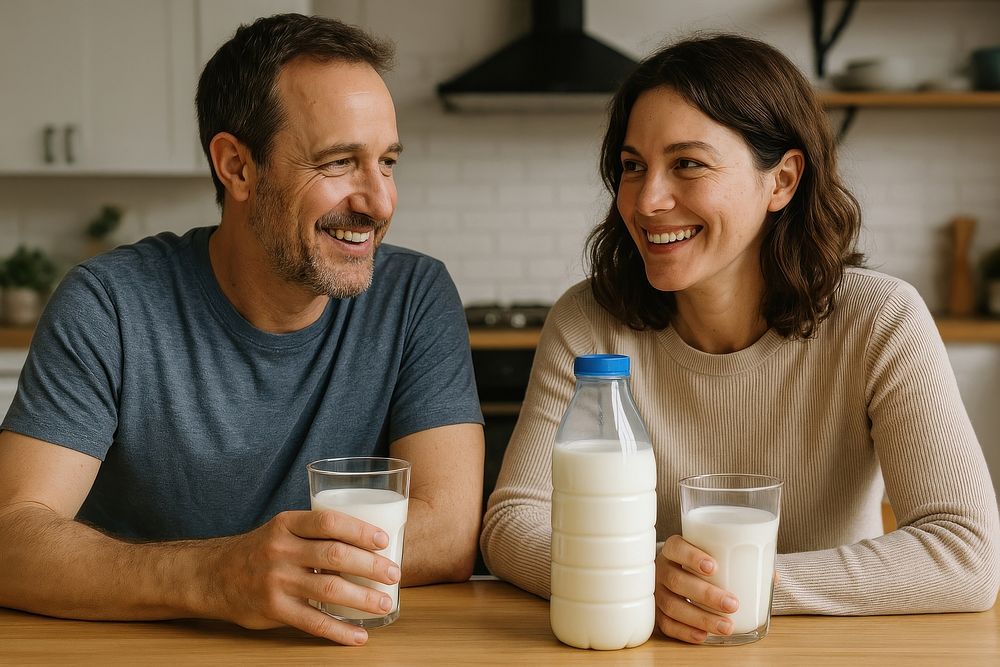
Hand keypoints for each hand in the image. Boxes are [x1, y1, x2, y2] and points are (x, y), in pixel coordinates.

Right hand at [204, 509, 400, 644]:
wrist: (214, 575)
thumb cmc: (260, 551)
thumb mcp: (282, 530)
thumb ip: (315, 533)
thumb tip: (367, 541)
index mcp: (287, 524)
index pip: (328, 521)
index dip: (359, 530)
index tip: (383, 540)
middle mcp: (281, 550)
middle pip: (335, 555)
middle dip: (370, 566)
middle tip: (394, 574)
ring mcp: (276, 581)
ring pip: (328, 588)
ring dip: (362, 598)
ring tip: (384, 603)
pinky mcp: (273, 609)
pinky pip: (312, 622)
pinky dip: (340, 630)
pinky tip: (359, 636)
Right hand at [654, 534, 738, 643]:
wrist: (676, 573)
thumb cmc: (700, 563)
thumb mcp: (716, 555)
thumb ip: (741, 561)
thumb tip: (773, 576)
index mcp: (674, 549)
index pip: (677, 547)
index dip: (692, 556)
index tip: (713, 568)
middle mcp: (662, 568)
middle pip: (676, 580)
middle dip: (705, 594)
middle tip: (732, 604)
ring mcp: (656, 591)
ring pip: (672, 605)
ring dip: (700, 617)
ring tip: (726, 626)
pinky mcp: (656, 611)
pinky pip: (666, 624)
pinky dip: (684, 632)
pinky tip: (703, 635)